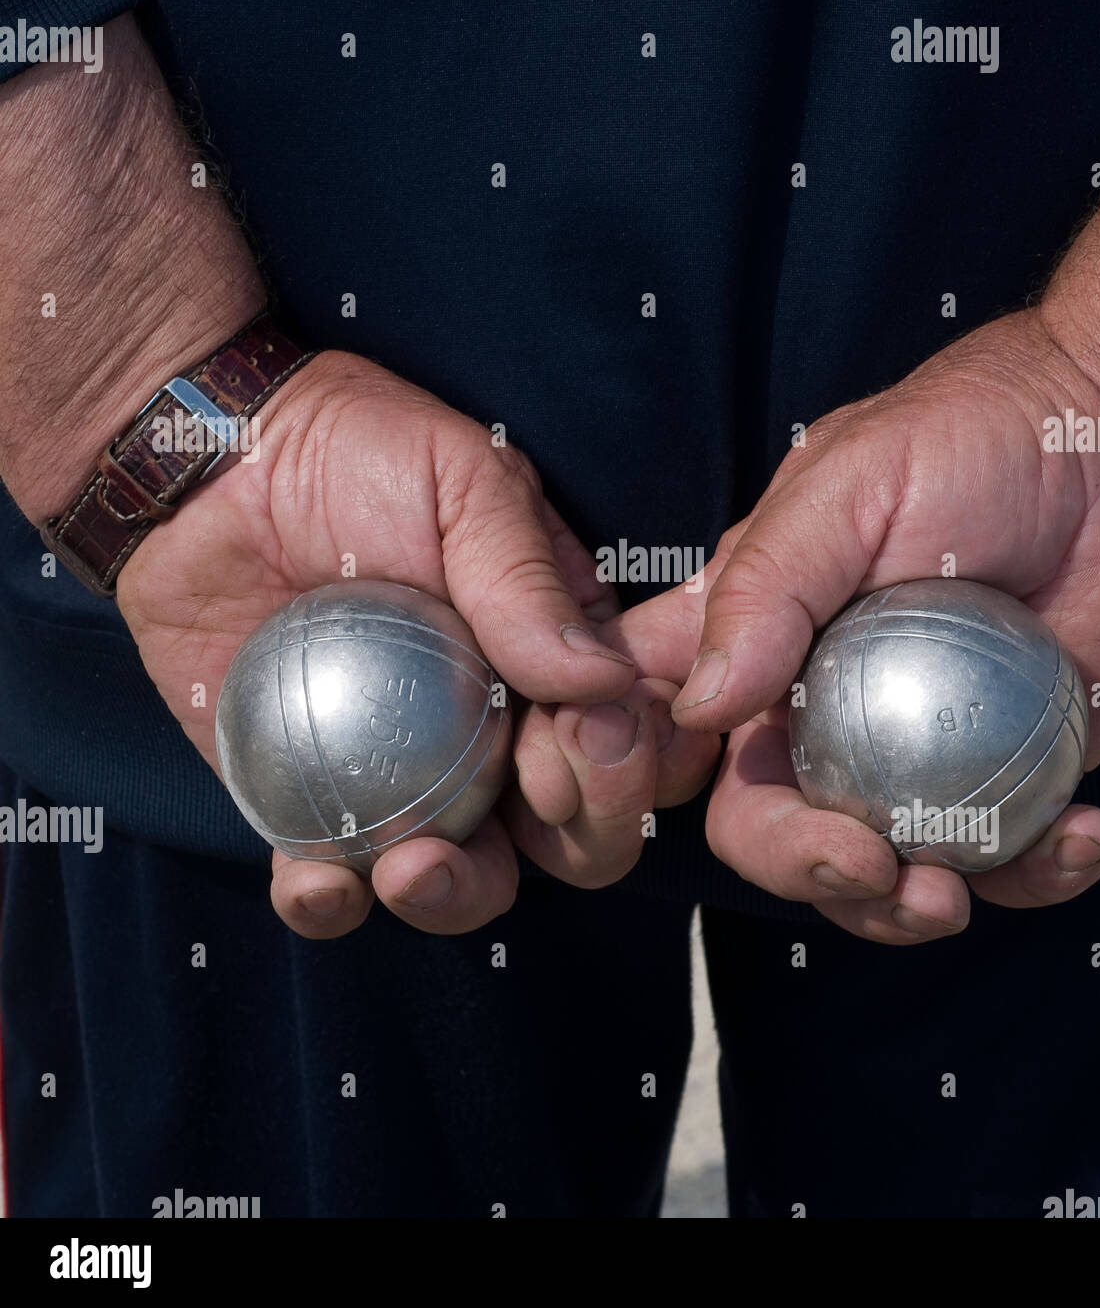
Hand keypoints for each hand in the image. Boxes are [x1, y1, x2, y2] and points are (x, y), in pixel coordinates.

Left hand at [115, 350, 716, 935]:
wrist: (214, 463)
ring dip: (455, 895)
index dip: (629, 762)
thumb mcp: (465, 485)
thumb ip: (529, 581)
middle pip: (573, 835)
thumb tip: (606, 683)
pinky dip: (331, 901)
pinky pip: (332, 883)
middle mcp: (498, 735)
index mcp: (555, 661)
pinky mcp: (311, 803)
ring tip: (415, 866)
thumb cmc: (356, 453)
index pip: (631, 739)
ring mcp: (409, 779)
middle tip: (534, 795)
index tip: (584, 733)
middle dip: (582, 837)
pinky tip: (317, 880)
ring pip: (464, 879)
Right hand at [619, 309, 1099, 941]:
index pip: (665, 725)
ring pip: (873, 874)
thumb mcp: (844, 488)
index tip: (664, 796)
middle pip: (762, 827)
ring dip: (899, 910)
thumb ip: (764, 589)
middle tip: (869, 861)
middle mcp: (815, 715)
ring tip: (953, 892)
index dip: (631, 776)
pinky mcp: (1007, 779)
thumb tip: (700, 705)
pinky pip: (1006, 860)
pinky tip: (1080, 837)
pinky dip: (1039, 873)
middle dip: (799, 866)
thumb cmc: (964, 443)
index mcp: (753, 646)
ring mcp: (910, 758)